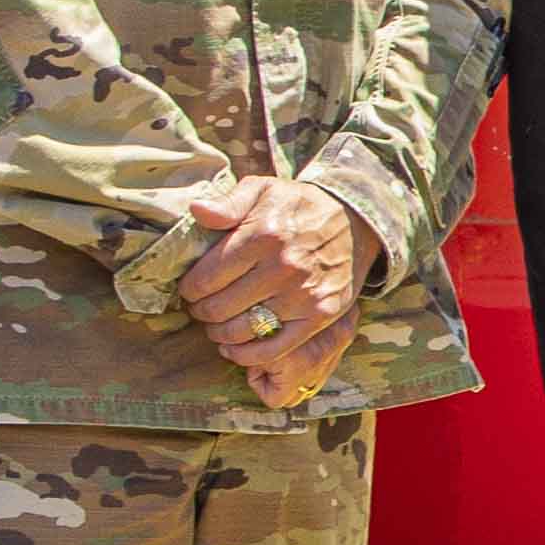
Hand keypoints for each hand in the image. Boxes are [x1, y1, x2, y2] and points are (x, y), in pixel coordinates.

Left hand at [186, 176, 372, 397]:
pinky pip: (274, 348)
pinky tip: (234, 348)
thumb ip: (228, 202)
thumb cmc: (299, 206)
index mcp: (264, 235)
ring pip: (242, 331)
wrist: (355, 222)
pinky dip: (247, 355)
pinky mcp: (320, 316)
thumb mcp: (264, 189)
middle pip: (220, 307)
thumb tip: (197, 211)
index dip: (189, 289)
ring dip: (219, 334)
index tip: (190, 289)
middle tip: (199, 308)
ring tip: (216, 326)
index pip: (206, 277)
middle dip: (200, 312)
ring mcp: (303, 295)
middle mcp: (284, 267)